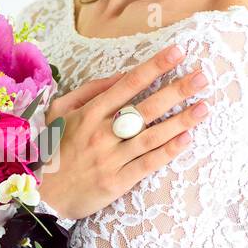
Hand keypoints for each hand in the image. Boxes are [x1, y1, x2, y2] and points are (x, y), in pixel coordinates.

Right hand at [33, 43, 210, 220]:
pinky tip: (187, 139)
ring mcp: (110, 158)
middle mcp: (101, 133)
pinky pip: (147, 164)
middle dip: (176, 90)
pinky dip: (168, 151)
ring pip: (151, 135)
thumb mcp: (60, 112)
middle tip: (202, 77)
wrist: (42, 195)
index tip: (178, 52)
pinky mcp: (117, 182)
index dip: (154, 67)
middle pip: (145, 107)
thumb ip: (89, 91)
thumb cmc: (53, 149)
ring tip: (204, 107)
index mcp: (88, 113)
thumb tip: (122, 75)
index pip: (127, 84)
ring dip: (180, 121)